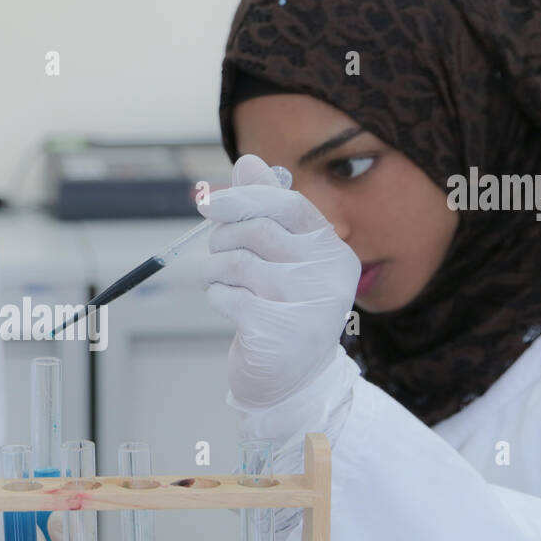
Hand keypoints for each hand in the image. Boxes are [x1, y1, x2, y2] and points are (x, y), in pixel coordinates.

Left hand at [203, 154, 360, 415]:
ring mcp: (304, 304)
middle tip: (218, 254)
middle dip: (222, 238)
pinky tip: (227, 305)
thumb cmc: (284, 309)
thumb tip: (248, 160)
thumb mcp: (283, 257)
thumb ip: (267, 209)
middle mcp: (326, 275)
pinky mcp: (275, 331)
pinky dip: (216, 295)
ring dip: (214, 269)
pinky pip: (226, 294)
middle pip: (256, 231)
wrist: (292, 380)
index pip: (287, 205)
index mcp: (332, 250)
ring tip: (220, 281)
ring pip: (236, 261)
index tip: (208, 204)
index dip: (244, 198)